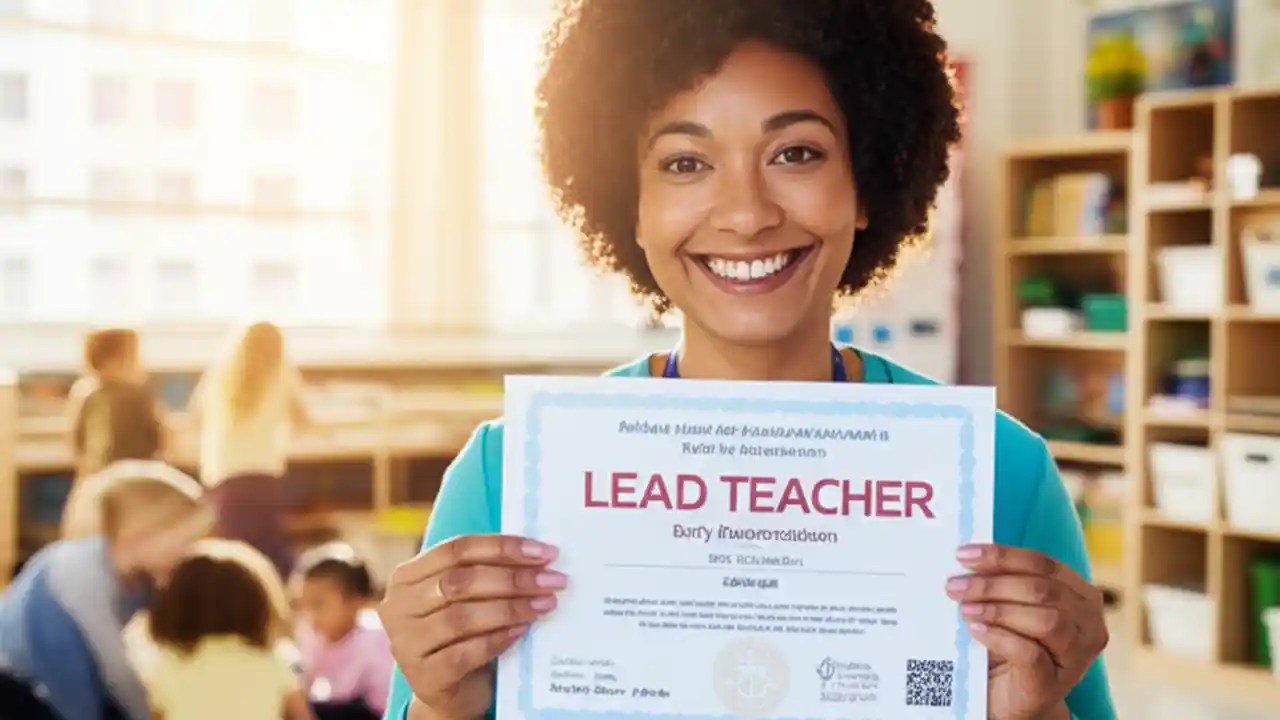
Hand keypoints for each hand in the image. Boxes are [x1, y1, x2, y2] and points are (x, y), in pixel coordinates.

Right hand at [379, 535, 564, 719]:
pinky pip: (463, 654)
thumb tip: (540, 557)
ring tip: (546, 604)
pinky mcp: (422, 676)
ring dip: (511, 608)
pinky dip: (496, 640)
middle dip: (513, 578)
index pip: (457, 549)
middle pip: (460, 581)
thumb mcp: (469, 598)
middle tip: (553, 580)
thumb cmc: (464, 635)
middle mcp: (398, 606)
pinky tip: (522, 632)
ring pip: (461, 617)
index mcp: (408, 576)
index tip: (545, 552)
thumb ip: (488, 574)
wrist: (452, 691)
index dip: (503, 547)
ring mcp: (406, 643)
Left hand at [945, 544, 1107, 719]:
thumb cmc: (1007, 647)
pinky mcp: (1055, 683)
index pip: (1043, 564)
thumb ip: (1000, 583)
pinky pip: (1031, 653)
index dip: (1003, 556)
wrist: (1006, 698)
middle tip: (955, 585)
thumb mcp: (1008, 607)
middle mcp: (1088, 623)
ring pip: (1047, 620)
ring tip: (965, 609)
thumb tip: (964, 558)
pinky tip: (976, 631)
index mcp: (1080, 595)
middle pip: (1043, 589)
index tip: (963, 554)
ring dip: (998, 610)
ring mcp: (1077, 656)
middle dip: (993, 583)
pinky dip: (1000, 637)